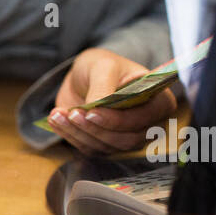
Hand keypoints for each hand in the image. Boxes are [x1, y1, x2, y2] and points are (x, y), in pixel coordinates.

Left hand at [48, 47, 176, 155]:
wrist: (87, 76)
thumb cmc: (104, 66)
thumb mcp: (104, 67)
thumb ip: (103, 86)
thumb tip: (97, 108)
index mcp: (159, 102)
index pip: (143, 119)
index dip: (117, 120)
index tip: (92, 112)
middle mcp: (147, 125)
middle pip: (124, 139)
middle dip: (95, 128)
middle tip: (73, 113)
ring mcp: (126, 138)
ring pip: (104, 146)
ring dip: (78, 133)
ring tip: (58, 115)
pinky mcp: (105, 146)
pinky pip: (89, 148)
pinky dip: (70, 136)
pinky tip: (56, 120)